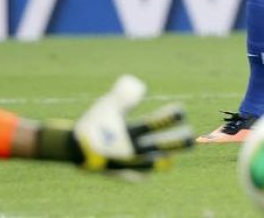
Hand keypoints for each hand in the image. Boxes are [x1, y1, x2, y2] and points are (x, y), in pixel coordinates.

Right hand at [55, 75, 193, 175]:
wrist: (72, 148)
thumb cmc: (91, 124)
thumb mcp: (107, 105)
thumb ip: (125, 95)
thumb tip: (142, 87)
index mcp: (132, 133)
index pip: (157, 123)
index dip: (171, 117)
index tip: (181, 111)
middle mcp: (134, 151)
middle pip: (163, 146)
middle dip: (179, 141)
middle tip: (190, 136)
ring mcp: (129, 165)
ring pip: (154, 164)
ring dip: (165, 159)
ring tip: (172, 158)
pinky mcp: (121, 174)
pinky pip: (138, 175)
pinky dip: (146, 171)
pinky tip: (152, 169)